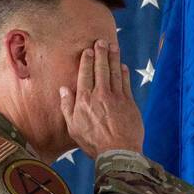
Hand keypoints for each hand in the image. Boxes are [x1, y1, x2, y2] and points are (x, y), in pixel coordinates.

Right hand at [59, 39, 143, 158]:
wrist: (118, 152)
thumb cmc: (93, 143)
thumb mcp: (73, 127)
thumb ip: (67, 107)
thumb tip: (63, 89)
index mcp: (84, 100)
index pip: (85, 74)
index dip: (87, 60)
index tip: (88, 50)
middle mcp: (100, 95)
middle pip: (100, 69)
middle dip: (101, 53)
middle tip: (101, 41)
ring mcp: (116, 97)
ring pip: (114, 72)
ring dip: (113, 58)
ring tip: (113, 46)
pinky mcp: (129, 103)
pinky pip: (126, 83)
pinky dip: (124, 73)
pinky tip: (123, 66)